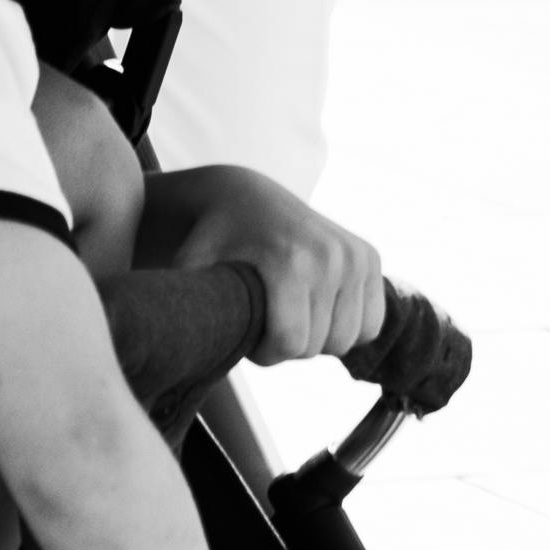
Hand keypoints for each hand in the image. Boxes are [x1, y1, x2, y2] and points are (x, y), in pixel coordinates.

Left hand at [147, 165, 387, 363]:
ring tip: (288, 312)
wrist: (241, 197)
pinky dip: (346, 325)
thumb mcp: (191, 273)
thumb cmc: (211, 241)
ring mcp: (354, 255)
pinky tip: (316, 308)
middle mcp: (331, 255)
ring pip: (348, 340)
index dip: (263, 352)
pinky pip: (370, 323)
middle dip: (288, 344)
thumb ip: (189, 311)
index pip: (292, 345)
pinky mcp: (369, 257)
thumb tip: (179, 350)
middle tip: (265, 319)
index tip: (246, 332)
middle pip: (319, 346)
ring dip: (317, 337)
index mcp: (291, 261)